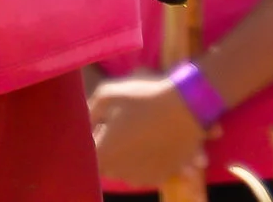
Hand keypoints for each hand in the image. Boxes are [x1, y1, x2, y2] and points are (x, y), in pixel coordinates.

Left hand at [89, 72, 212, 187]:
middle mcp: (120, 172)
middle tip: (121, 126)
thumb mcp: (107, 93)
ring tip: (140, 130)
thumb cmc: (144, 97)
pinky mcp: (161, 177)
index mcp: (104, 154)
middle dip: (109, 149)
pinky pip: (146, 171)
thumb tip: (84, 125)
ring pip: (125, 169)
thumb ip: (89, 112)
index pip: (86, 157)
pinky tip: (153, 139)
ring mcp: (142, 177)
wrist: (188, 107)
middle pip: (106, 165)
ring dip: (127, 156)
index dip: (92, 142)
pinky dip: (146, 160)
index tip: (101, 127)